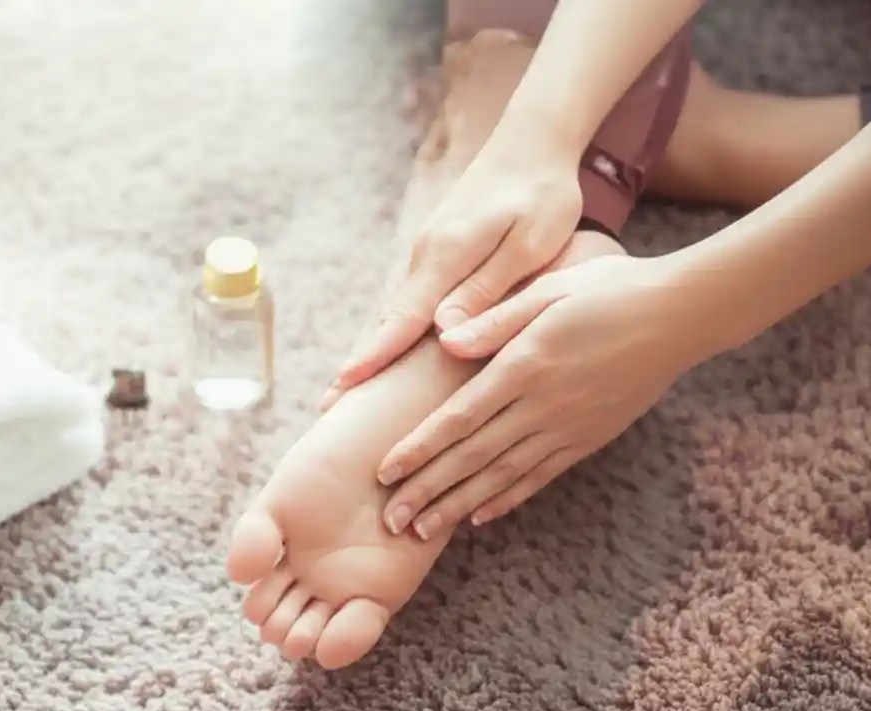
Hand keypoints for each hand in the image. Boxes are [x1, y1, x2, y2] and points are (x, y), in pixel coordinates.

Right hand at [321, 142, 583, 409]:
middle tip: (328, 406)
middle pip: (386, 320)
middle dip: (359, 362)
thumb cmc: (542, 195)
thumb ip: (485, 289)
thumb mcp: (527, 244)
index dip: (375, 355)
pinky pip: (410, 300)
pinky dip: (392, 330)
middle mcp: (425, 256)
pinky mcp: (437, 254)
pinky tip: (384, 354)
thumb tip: (443, 333)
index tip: (346, 385)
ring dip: (372, 349)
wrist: (531, 143)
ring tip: (346, 392)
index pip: (403, 317)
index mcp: (446, 256)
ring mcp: (427, 254)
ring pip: (395, 311)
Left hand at [376, 254, 709, 538]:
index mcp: (526, 365)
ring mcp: (568, 427)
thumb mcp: (547, 290)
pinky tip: (480, 517)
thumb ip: (495, 319)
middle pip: (474, 456)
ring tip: (423, 529)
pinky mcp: (588, 438)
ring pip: (503, 475)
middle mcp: (544, 405)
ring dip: (459, 504)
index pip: (460, 418)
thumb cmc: (607, 289)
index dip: (420, 448)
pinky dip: (507, 498)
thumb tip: (445, 341)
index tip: (384, 471)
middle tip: (391, 518)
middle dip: (428, 489)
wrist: (680, 314)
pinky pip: (540, 476)